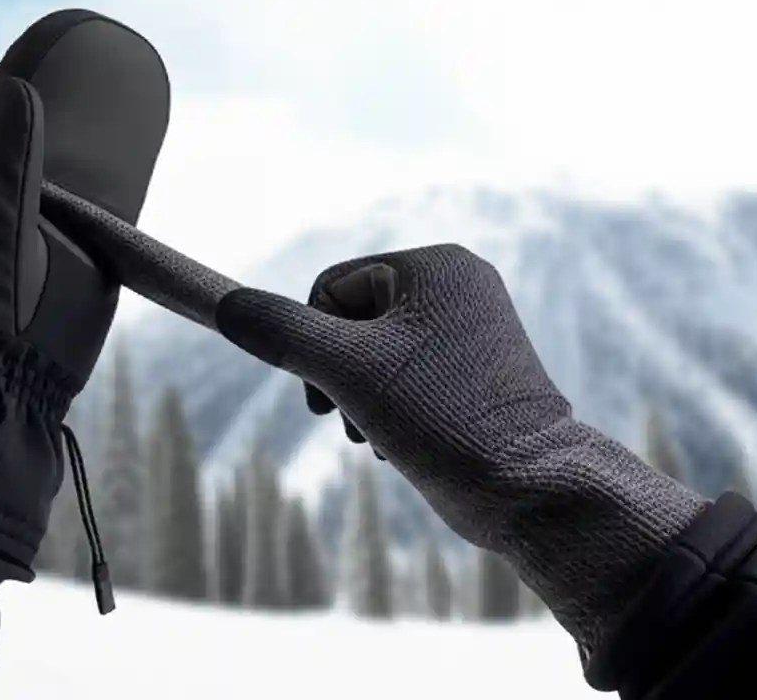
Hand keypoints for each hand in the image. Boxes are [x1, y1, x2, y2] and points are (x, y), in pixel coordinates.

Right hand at [215, 243, 705, 654]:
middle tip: (349, 421)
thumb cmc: (442, 418)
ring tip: (375, 436)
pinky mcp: (478, 373)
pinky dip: (390, 410)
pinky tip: (399, 444)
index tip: (318, 398)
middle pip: (352, 321)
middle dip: (338, 376)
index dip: (310, 341)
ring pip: (376, 354)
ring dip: (359, 398)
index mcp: (435, 266)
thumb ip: (282, 333)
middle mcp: (460, 287)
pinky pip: (407, 377)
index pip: (331, 287)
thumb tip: (227, 306)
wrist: (530, 490)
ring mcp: (473, 331)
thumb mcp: (346, 369)